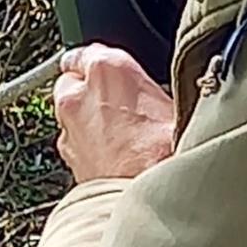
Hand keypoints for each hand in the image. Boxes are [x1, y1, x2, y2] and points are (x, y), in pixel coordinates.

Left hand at [53, 44, 175, 182]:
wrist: (144, 196)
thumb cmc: (167, 152)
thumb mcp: (179, 104)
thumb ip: (155, 88)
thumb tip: (167, 89)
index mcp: (107, 68)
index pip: (89, 50)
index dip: (103, 63)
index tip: (113, 71)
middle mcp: (77, 94)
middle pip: (73, 81)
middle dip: (90, 89)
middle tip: (120, 103)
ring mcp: (68, 127)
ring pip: (70, 112)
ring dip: (87, 118)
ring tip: (121, 133)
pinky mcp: (67, 156)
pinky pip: (74, 141)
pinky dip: (87, 143)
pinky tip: (114, 154)